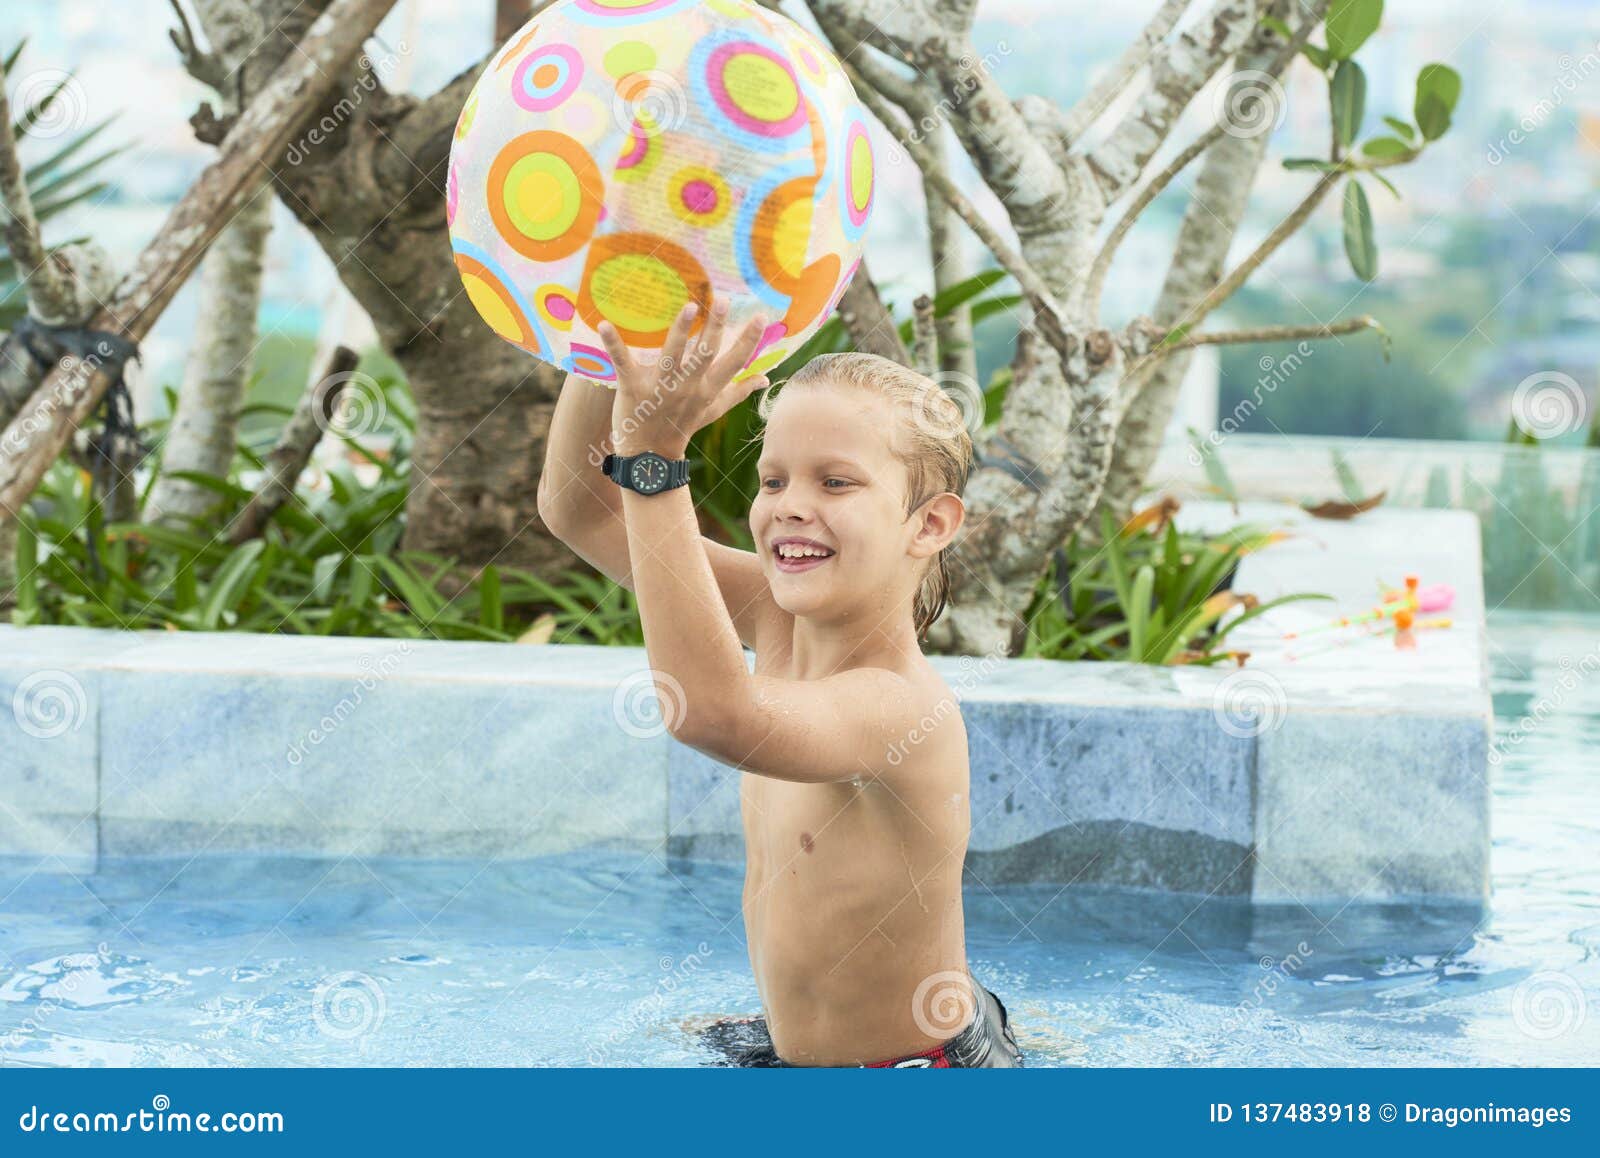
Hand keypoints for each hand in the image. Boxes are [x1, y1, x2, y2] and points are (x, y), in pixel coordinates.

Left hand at [599, 299, 768, 456]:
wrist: (648, 456)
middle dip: (715, 327)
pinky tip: (605, 324)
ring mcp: (660, 388)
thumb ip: (738, 392)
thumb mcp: (713, 410)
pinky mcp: (632, 387)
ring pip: (673, 356)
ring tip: (689, 307)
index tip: (760, 318)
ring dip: (680, 331)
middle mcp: (687, 387)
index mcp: (707, 390)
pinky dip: (613, 344)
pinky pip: (623, 363)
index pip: (733, 363)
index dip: (748, 341)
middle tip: (722, 300)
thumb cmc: (682, 426)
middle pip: (705, 354)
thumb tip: (765, 379)